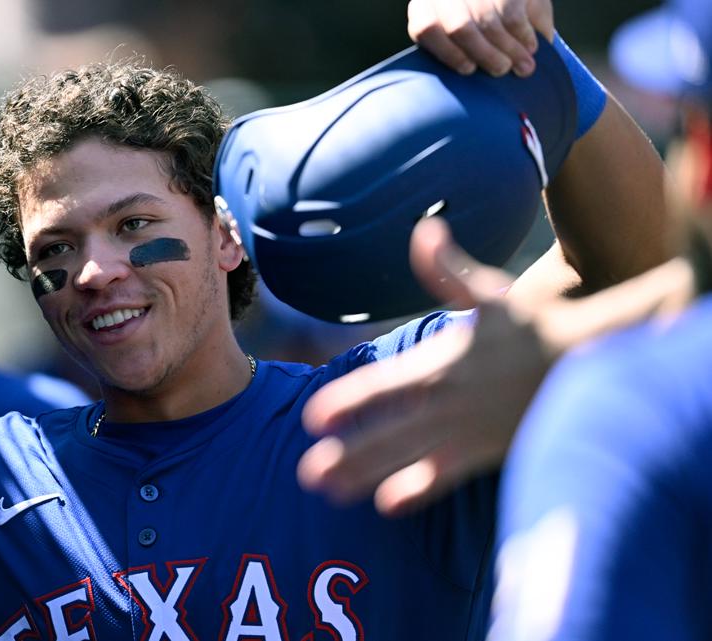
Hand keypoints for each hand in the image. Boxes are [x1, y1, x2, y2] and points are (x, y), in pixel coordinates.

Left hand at [297, 218, 553, 515]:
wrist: (591, 361)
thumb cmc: (533, 324)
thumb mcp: (490, 291)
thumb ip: (449, 268)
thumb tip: (426, 228)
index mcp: (443, 362)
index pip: (384, 386)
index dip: (349, 402)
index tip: (315, 419)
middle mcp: (451, 400)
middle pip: (388, 431)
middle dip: (348, 452)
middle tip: (306, 474)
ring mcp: (467, 430)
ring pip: (408, 458)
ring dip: (368, 474)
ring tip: (330, 492)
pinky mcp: (486, 452)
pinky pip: (446, 476)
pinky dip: (419, 489)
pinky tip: (388, 505)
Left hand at [407, 0, 553, 76]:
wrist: (497, 3)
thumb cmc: (474, 32)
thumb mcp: (458, 44)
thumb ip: (456, 60)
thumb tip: (460, 98)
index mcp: (424, 10)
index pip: (427, 29)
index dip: (448, 52)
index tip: (469, 70)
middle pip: (460, 27)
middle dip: (484, 53)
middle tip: (502, 70)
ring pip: (488, 21)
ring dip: (509, 48)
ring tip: (523, 67)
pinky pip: (512, 14)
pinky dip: (523, 35)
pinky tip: (530, 47)